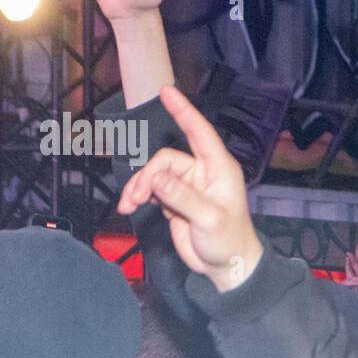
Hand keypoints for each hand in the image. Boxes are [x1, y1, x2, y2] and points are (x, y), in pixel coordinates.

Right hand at [117, 86, 261, 291]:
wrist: (226, 265)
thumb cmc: (228, 240)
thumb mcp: (208, 219)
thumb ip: (182, 198)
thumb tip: (156, 178)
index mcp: (219, 168)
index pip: (200, 132)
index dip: (184, 111)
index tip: (167, 91)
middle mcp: (202, 172)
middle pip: (165, 159)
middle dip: (147, 176)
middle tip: (137, 197)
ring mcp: (187, 185)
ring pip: (154, 174)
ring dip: (138, 187)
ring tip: (129, 205)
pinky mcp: (175, 200)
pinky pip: (151, 189)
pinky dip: (138, 196)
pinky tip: (130, 207)